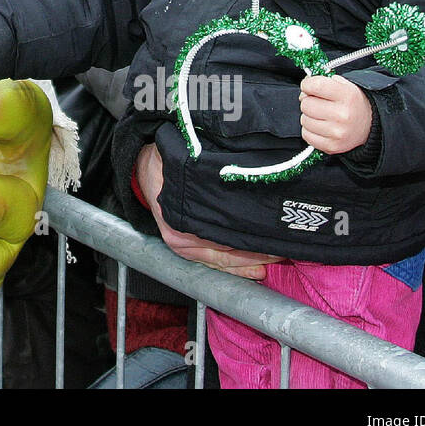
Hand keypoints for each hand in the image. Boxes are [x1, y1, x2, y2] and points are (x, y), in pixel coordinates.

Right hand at [136, 145, 282, 279]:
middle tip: (282, 252)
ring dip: (248, 262)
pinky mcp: (185, 248)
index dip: (248, 242)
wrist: (142, 169)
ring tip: (275, 259)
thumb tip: (227, 171)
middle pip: (225, 255)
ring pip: (222, 262)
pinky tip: (256, 266)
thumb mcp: (179, 159)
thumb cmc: (164, 163)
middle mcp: (181, 240)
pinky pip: (214, 261)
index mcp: (179, 221)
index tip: (271, 240)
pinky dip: (235, 265)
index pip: (221, 241)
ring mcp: (183, 247)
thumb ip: (200, 166)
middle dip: (255, 255)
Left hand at [299, 75, 372, 153]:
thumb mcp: (345, 85)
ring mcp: (337, 132)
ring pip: (304, 120)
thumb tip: (305, 88)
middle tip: (318, 103)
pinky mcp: (332, 146)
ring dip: (309, 117)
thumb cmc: (353, 104)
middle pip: (306, 104)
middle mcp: (342, 114)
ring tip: (322, 116)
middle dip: (309, 101)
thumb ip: (324, 81)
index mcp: (346, 95)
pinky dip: (310, 130)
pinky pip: (306, 135)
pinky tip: (320, 126)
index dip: (307, 84)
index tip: (309, 87)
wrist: (370, 125)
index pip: (314, 85)